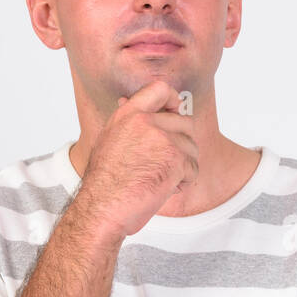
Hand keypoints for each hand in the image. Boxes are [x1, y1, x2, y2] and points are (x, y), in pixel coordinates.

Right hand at [77, 79, 198, 237]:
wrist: (103, 208)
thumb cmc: (104, 183)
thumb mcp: (109, 140)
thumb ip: (126, 121)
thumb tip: (127, 100)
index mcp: (128, 115)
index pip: (160, 89)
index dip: (174, 100)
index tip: (175, 112)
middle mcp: (146, 122)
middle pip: (186, 122)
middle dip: (183, 144)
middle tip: (167, 163)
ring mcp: (163, 139)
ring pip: (192, 148)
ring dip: (183, 167)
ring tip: (160, 179)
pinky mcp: (176, 159)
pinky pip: (193, 169)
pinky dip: (183, 182)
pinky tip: (163, 189)